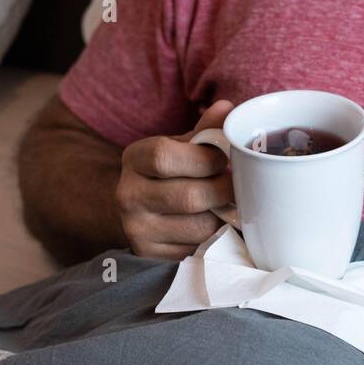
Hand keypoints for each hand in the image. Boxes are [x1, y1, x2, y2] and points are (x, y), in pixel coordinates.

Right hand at [116, 100, 235, 259]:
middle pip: (188, 196)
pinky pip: (197, 249)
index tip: (223, 161)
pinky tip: (215, 226)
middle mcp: (128, 195)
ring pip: (199, 228)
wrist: (136, 209)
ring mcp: (138, 229)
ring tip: (227, 205)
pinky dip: (214, 239)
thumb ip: (204, 131)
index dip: (204, 159)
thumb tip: (228, 109)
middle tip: (235, 187)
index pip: (166, 156)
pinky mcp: (151, 255)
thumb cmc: (167, 172)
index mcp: (134, 159)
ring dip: (223, 217)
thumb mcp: (179, 147)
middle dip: (222, 191)